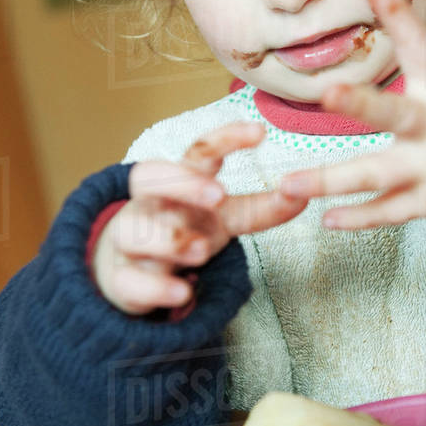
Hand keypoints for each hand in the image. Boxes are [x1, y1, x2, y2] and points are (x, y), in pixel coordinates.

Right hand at [93, 122, 305, 314]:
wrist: (133, 272)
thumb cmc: (184, 231)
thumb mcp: (225, 218)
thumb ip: (262, 208)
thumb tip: (304, 195)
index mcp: (179, 182)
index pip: (197, 151)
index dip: (226, 139)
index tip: (261, 132)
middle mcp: (150, 205)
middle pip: (149, 178)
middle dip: (182, 183)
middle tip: (218, 195)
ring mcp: (130, 242)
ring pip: (134, 232)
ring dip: (169, 240)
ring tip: (201, 251)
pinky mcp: (122, 280)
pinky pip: (129, 281)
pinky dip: (155, 288)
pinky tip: (182, 293)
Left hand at [279, 0, 425, 228]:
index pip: (419, 43)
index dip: (398, 11)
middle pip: (394, 113)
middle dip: (362, 102)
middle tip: (329, 91)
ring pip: (377, 174)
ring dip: (332, 180)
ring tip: (289, 184)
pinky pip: (393, 212)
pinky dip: (363, 218)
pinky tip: (328, 221)